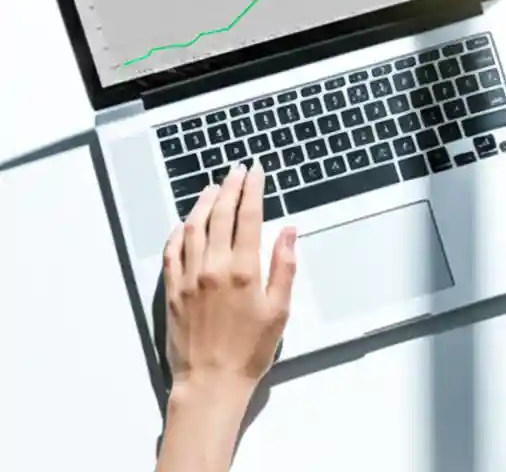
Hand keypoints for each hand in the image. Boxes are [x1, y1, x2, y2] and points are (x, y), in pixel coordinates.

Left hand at [163, 162, 297, 392]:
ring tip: (213, 188)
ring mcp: (188, 277)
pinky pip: (172, 250)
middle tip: (236, 170)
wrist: (210, 381)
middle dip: (230, 188)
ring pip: (193, 227)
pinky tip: (186, 223)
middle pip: (220, 215)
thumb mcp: (280, 310)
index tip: (256, 172)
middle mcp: (213, 267)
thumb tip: (288, 231)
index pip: (248, 217)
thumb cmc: (251, 350)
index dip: (253, 190)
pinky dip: (179, 231)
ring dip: (203, 203)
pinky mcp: (172, 289)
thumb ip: (283, 267)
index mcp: (243, 270)